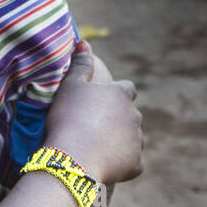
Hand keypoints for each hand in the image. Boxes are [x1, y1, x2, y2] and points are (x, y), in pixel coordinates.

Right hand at [44, 41, 143, 186]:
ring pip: (134, 138)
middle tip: (96, 128)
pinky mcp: (136, 163)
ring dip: (122, 140)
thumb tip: (84, 42)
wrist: (73, 158)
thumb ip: (80, 65)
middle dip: (119, 119)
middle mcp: (135, 115)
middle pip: (131, 115)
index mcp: (121, 94)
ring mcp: (138, 140)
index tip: (102, 102)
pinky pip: (133, 162)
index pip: (127, 89)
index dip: (115, 95)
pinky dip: (123, 163)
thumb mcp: (70, 86)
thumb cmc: (68, 118)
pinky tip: (106, 164)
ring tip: (99, 147)